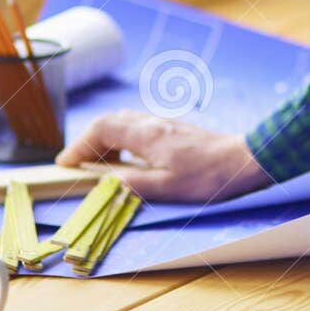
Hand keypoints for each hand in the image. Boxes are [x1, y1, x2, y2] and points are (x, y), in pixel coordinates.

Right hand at [55, 109, 272, 202]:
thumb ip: (135, 185)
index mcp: (146, 135)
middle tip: (78, 164)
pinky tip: (127, 157)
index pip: (102, 129)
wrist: (243, 159)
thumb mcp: (169, 188)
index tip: (66, 163)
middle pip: (109, 122)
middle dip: (89, 141)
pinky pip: (137, 127)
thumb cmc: (209, 176)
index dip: (80, 144)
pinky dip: (122, 138)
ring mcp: (164, 124)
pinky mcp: (173, 130)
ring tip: (99, 163)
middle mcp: (152, 123)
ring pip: (123, 122)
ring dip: (105, 139)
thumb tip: (107, 184)